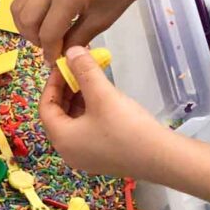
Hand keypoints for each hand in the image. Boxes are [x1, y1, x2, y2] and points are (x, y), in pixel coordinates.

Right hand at [12, 0, 151, 63]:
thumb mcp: (102, 20)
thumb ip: (76, 40)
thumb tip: (59, 55)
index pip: (48, 33)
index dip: (50, 51)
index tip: (54, 60)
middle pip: (26, 20)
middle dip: (34, 39)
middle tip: (47, 45)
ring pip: (18, 6)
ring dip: (26, 25)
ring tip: (42, 31)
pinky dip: (27, 8)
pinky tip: (42, 15)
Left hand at [40, 46, 169, 178]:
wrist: (163, 158)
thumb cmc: (127, 127)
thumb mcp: (103, 95)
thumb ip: (85, 71)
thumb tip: (71, 51)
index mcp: (61, 138)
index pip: (45, 106)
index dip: (52, 83)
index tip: (64, 65)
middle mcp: (68, 151)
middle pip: (58, 115)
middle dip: (66, 90)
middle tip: (77, 70)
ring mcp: (85, 156)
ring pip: (73, 122)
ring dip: (78, 100)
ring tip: (91, 80)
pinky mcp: (102, 157)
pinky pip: (86, 130)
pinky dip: (89, 112)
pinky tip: (103, 98)